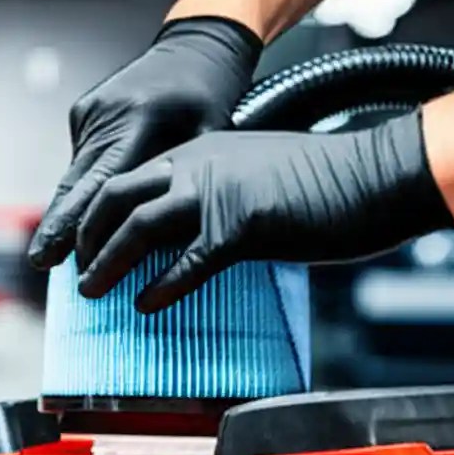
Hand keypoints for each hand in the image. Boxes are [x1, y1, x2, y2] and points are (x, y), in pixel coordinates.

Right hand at [26, 17, 261, 269]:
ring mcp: (89, 112)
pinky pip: (82, 157)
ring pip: (75, 175)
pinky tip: (95, 201)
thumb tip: (159, 233)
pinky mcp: (82, 111)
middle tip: (41, 261)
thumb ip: (182, 180)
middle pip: (75, 183)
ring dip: (73, 210)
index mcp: (138, 121)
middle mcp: (105, 116)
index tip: (52, 251)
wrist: (194, 48)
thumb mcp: (209, 137)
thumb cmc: (209, 98)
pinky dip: (87, 183)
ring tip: (64, 249)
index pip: (101, 182)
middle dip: (59, 227)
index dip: (74, 221)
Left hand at [74, 110, 453, 312]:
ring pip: (139, 226)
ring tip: (92, 290)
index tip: (89, 236)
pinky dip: (159, 287)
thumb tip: (200, 227)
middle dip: (90, 233)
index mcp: (204, 149)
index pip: (134, 176)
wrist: (375, 174)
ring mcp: (217, 194)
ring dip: (109, 262)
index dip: (103, 208)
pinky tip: (146, 305)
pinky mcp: (240, 228)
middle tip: (78, 265)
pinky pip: (184, 263)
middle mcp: (200, 164)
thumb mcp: (260, 170)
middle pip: (118, 194)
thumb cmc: (330, 178)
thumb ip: (223, 189)